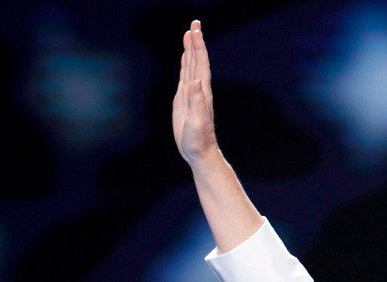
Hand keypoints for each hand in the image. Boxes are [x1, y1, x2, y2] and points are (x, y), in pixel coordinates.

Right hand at [173, 20, 217, 164]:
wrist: (200, 153)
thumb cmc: (199, 141)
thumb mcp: (198, 122)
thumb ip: (197, 102)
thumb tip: (196, 81)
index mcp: (202, 92)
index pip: (200, 64)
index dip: (198, 46)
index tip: (195, 29)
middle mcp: (198, 90)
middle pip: (197, 60)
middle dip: (195, 41)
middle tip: (194, 23)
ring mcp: (192, 94)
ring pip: (190, 67)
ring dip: (190, 50)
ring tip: (189, 34)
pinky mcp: (185, 101)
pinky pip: (184, 77)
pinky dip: (184, 65)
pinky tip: (184, 59)